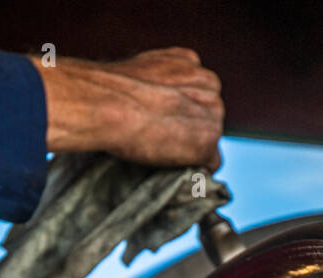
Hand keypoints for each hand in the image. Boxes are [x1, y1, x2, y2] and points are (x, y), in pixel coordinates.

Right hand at [34, 47, 222, 170]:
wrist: (109, 105)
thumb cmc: (113, 90)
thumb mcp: (139, 70)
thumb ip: (158, 80)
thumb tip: (151, 97)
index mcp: (190, 62)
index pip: (198, 92)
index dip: (181, 109)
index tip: (165, 119)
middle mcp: (208, 84)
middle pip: (209, 114)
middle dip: (190, 126)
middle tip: (162, 137)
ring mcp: (212, 113)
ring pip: (211, 137)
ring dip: (193, 147)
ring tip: (165, 152)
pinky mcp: (209, 141)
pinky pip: (212, 162)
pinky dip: (198, 169)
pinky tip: (178, 169)